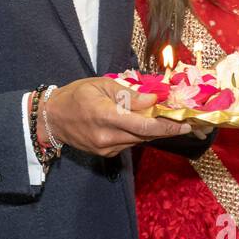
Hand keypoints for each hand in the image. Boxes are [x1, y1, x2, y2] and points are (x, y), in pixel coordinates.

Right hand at [36, 76, 197, 157]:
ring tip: (167, 120)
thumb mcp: (100, 85)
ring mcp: (106, 148)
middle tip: (186, 121)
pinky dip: (139, 134)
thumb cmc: (75, 95)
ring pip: (139, 140)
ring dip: (154, 131)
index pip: (144, 125)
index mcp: (105, 115)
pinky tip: (142, 124)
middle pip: (146, 135)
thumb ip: (128, 94)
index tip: (186, 123)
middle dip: (166, 128)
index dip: (168, 126)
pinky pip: (130, 143)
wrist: (52, 119)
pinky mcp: (106, 153)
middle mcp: (107, 136)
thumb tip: (152, 101)